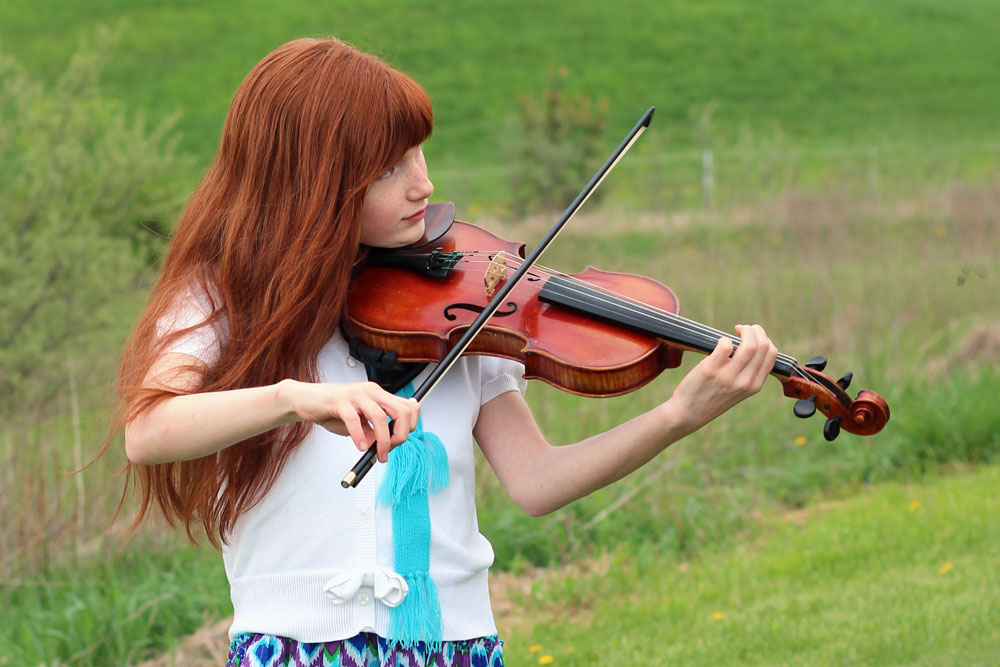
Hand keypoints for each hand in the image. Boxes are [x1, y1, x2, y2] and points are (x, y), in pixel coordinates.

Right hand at [284, 380, 419, 461]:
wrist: (305, 399)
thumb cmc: (332, 410)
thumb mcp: (358, 422)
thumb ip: (372, 430)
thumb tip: (384, 445)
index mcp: (378, 394)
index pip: (408, 406)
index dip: (409, 426)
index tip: (398, 442)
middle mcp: (371, 391)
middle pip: (400, 410)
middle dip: (401, 434)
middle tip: (390, 450)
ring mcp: (356, 394)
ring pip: (379, 416)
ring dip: (382, 440)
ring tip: (378, 454)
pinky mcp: (339, 401)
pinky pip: (354, 420)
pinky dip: (360, 436)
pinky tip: (360, 446)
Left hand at [668, 324, 778, 432]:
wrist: (688, 413)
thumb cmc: (712, 397)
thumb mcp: (738, 390)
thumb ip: (748, 372)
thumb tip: (753, 344)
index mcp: (755, 385)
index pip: (772, 354)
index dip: (764, 339)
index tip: (752, 336)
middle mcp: (745, 382)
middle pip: (763, 346)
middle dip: (756, 330)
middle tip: (743, 329)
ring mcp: (728, 376)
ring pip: (749, 345)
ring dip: (745, 330)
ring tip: (737, 330)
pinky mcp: (711, 370)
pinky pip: (725, 345)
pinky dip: (724, 339)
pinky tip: (719, 342)